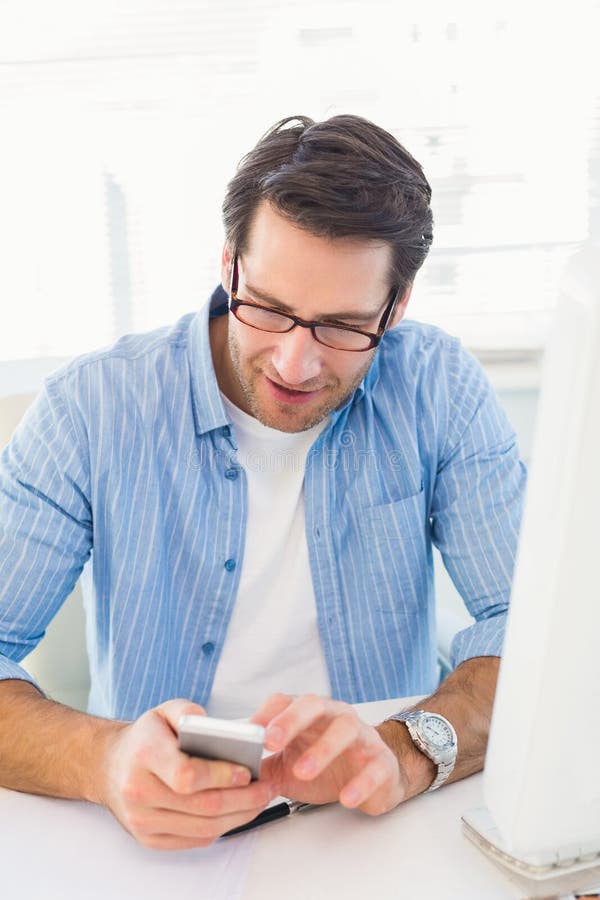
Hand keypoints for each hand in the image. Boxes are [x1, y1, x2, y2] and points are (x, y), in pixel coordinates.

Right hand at [101, 699, 276, 849]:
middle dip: (242, 799)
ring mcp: (142, 821)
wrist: (109, 767)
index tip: (248, 771)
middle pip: (201, 806)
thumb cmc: (145, 738)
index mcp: (144, 756)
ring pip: (202, 828)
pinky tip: (238, 814)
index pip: (187, 775)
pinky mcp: (149, 839)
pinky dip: (221, 828)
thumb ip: (188, 711)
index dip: (222, 776)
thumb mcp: (163, 711)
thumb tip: (213, 725)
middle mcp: (139, 792)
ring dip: (239, 817)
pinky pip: (194, 839)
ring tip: (260, 801)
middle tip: (267, 788)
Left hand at [251, 694, 407, 815]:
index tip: (247, 732)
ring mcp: (362, 736)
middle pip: (315, 704)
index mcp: (310, 714)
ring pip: (345, 730)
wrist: (375, 777)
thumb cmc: (326, 765)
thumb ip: (261, 766)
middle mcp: (335, 716)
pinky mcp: (382, 761)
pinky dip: (360, 782)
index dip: (267, 714)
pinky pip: (374, 767)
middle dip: (291, 719)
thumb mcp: (288, 766)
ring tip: (303, 771)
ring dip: (323, 749)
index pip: (285, 701)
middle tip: (270, 741)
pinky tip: (346, 798)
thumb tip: (226, 772)